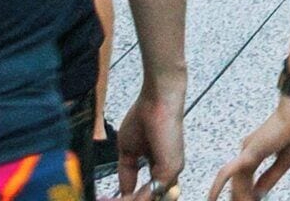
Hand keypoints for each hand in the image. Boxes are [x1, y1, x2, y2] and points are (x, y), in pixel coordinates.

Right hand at [114, 79, 180, 200]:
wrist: (156, 100)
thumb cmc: (145, 117)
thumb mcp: (129, 151)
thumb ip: (127, 174)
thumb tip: (123, 194)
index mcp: (161, 170)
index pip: (146, 194)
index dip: (128, 198)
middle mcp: (169, 175)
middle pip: (147, 198)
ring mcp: (171, 173)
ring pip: (146, 199)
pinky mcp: (169, 170)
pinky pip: (148, 194)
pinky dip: (130, 199)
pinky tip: (118, 197)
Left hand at [210, 99, 289, 200]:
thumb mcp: (288, 160)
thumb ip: (271, 176)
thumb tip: (260, 193)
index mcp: (257, 151)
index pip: (246, 178)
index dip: (246, 194)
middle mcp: (248, 151)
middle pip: (239, 182)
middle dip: (240, 198)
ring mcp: (247, 152)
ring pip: (237, 182)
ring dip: (239, 197)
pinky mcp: (248, 153)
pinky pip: (228, 173)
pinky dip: (218, 188)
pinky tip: (212, 199)